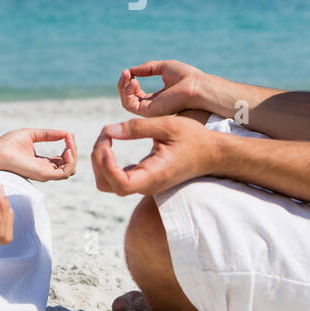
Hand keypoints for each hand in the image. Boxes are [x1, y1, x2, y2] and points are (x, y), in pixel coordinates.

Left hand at [0, 128, 76, 180]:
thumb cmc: (8, 144)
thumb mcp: (32, 134)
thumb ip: (48, 134)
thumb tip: (66, 132)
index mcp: (41, 162)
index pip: (63, 159)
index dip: (69, 147)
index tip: (68, 135)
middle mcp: (44, 170)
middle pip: (69, 165)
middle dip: (73, 150)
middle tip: (70, 138)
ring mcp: (44, 173)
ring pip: (69, 170)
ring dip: (74, 155)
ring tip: (69, 144)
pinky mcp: (43, 174)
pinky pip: (64, 173)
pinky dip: (70, 162)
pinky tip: (66, 150)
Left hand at [90, 117, 217, 195]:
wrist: (212, 154)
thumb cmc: (194, 139)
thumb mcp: (168, 125)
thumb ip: (138, 127)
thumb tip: (107, 129)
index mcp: (154, 175)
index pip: (119, 184)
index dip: (106, 164)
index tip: (108, 140)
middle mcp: (146, 185)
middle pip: (106, 184)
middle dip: (98, 159)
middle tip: (105, 134)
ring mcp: (143, 184)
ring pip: (107, 183)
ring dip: (100, 161)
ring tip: (107, 137)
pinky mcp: (142, 179)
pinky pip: (115, 178)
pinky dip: (107, 162)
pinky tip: (112, 143)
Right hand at [118, 60, 206, 116]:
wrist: (196, 85)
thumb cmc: (186, 76)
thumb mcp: (163, 68)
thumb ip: (147, 69)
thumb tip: (132, 70)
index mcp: (158, 97)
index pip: (136, 93)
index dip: (130, 82)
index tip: (129, 71)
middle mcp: (153, 106)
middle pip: (129, 98)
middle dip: (123, 84)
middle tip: (125, 72)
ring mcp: (151, 111)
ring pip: (127, 102)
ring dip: (123, 88)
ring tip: (128, 76)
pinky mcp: (150, 112)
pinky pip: (130, 105)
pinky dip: (127, 93)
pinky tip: (133, 81)